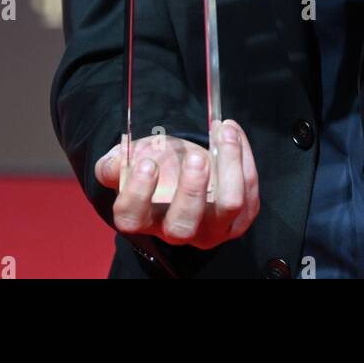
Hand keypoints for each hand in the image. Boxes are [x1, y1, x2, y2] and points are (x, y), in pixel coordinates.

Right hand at [94, 119, 259, 248]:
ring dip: (229, 165)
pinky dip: (244, 156)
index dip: (138, 193)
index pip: (133, 218)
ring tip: (224, 132)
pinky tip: (231, 131)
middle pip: (183, 225)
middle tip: (196, 157)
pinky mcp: (241, 217)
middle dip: (191, 190)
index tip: (147, 163)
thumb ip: (116, 164)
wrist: (185, 173)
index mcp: (145, 218)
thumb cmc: (159, 169)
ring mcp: (213, 228)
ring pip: (228, 206)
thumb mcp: (132, 162)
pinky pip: (249, 190)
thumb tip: (114, 164)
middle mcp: (179, 231)